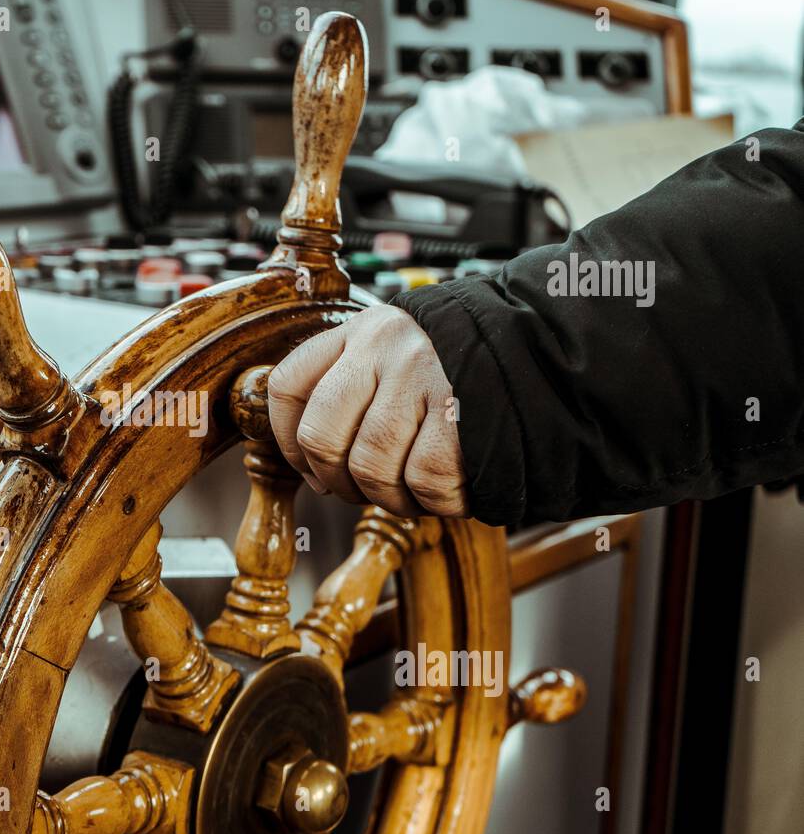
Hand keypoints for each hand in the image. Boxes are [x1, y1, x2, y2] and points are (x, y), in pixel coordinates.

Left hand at [267, 303, 468, 516]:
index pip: (289, 385)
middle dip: (337, 480)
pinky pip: (426, 481)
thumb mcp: (399, 356)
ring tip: (410, 490)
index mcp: (362, 332)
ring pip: (371, 467)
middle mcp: (387, 347)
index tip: (310, 466)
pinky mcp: (466, 413)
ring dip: (388, 498)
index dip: (288, 441)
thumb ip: (352, 390)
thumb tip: (310, 463)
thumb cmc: (461, 369)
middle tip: (361, 487)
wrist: (545, 351)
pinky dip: (435, 501)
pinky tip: (448, 488)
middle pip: (321, 437)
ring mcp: (426, 378)